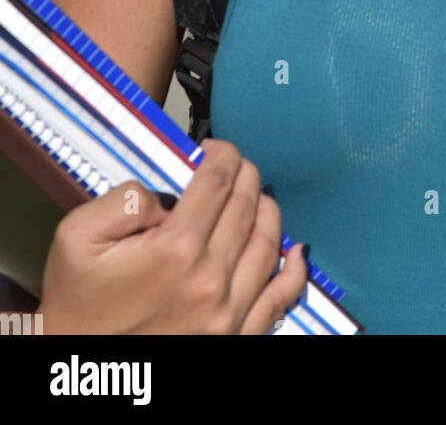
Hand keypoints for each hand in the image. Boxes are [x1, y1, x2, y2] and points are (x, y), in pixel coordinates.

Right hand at [37, 138, 307, 334]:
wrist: (80, 368)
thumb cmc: (77, 305)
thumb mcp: (77, 237)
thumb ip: (124, 199)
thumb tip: (167, 193)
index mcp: (175, 250)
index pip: (219, 182)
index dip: (224, 155)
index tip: (218, 148)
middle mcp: (210, 281)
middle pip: (247, 208)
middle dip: (246, 176)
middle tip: (237, 165)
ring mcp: (228, 314)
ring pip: (269, 245)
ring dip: (268, 211)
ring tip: (258, 196)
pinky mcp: (236, 338)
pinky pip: (280, 299)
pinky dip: (293, 271)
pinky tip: (296, 252)